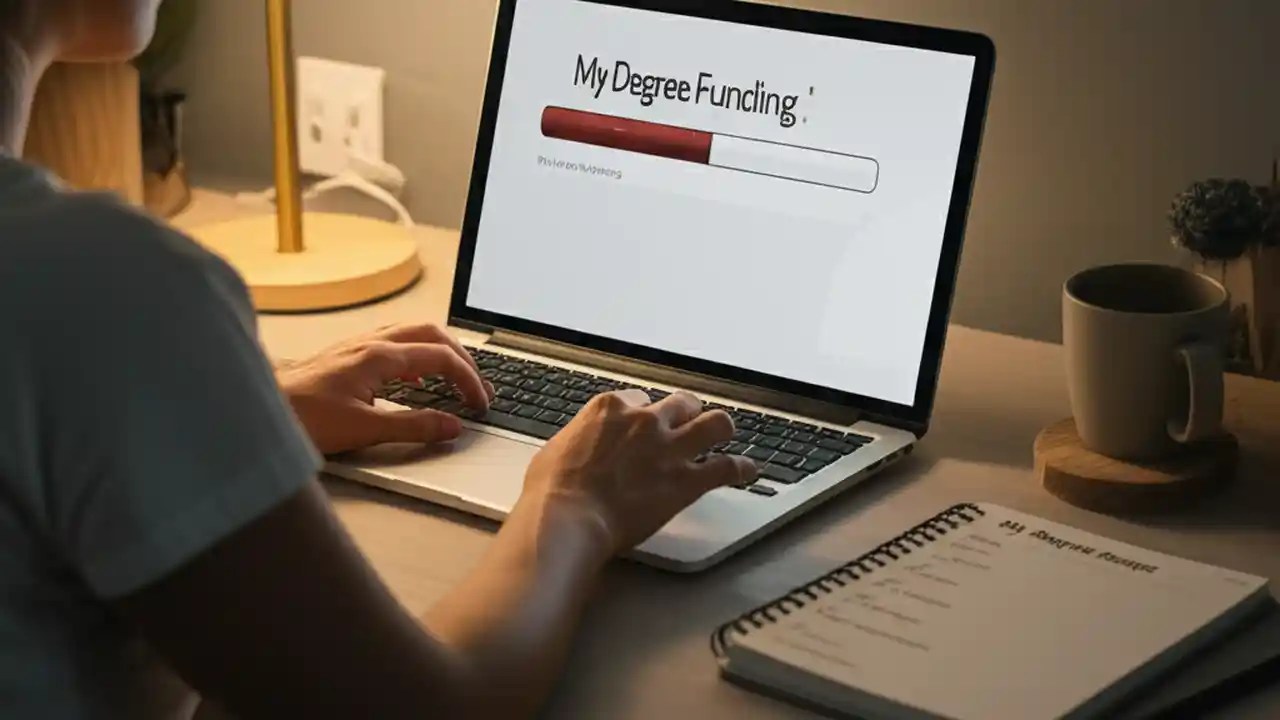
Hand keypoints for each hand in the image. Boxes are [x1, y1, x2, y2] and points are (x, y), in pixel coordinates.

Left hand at [277, 323, 493, 454]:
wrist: (258, 411)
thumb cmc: (302, 418)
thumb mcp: (365, 429)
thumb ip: (414, 426)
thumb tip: (452, 426)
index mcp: (379, 356)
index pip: (441, 357)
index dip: (468, 379)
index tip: (480, 402)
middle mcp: (370, 343)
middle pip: (432, 334)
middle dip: (462, 358)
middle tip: (477, 385)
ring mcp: (357, 346)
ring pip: (412, 333)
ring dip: (440, 351)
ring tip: (455, 376)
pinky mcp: (346, 356)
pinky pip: (393, 342)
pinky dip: (417, 354)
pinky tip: (414, 375)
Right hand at [520, 390, 757, 554]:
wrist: (568, 518)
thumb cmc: (552, 492)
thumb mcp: (556, 450)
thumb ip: (579, 441)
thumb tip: (579, 448)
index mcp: (610, 409)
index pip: (638, 399)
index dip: (644, 413)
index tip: (645, 423)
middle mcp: (645, 422)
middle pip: (682, 403)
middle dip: (687, 413)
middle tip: (689, 425)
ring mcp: (669, 448)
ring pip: (716, 424)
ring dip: (721, 430)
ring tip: (725, 436)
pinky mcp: (687, 480)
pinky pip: (727, 467)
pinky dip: (741, 469)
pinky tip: (746, 472)